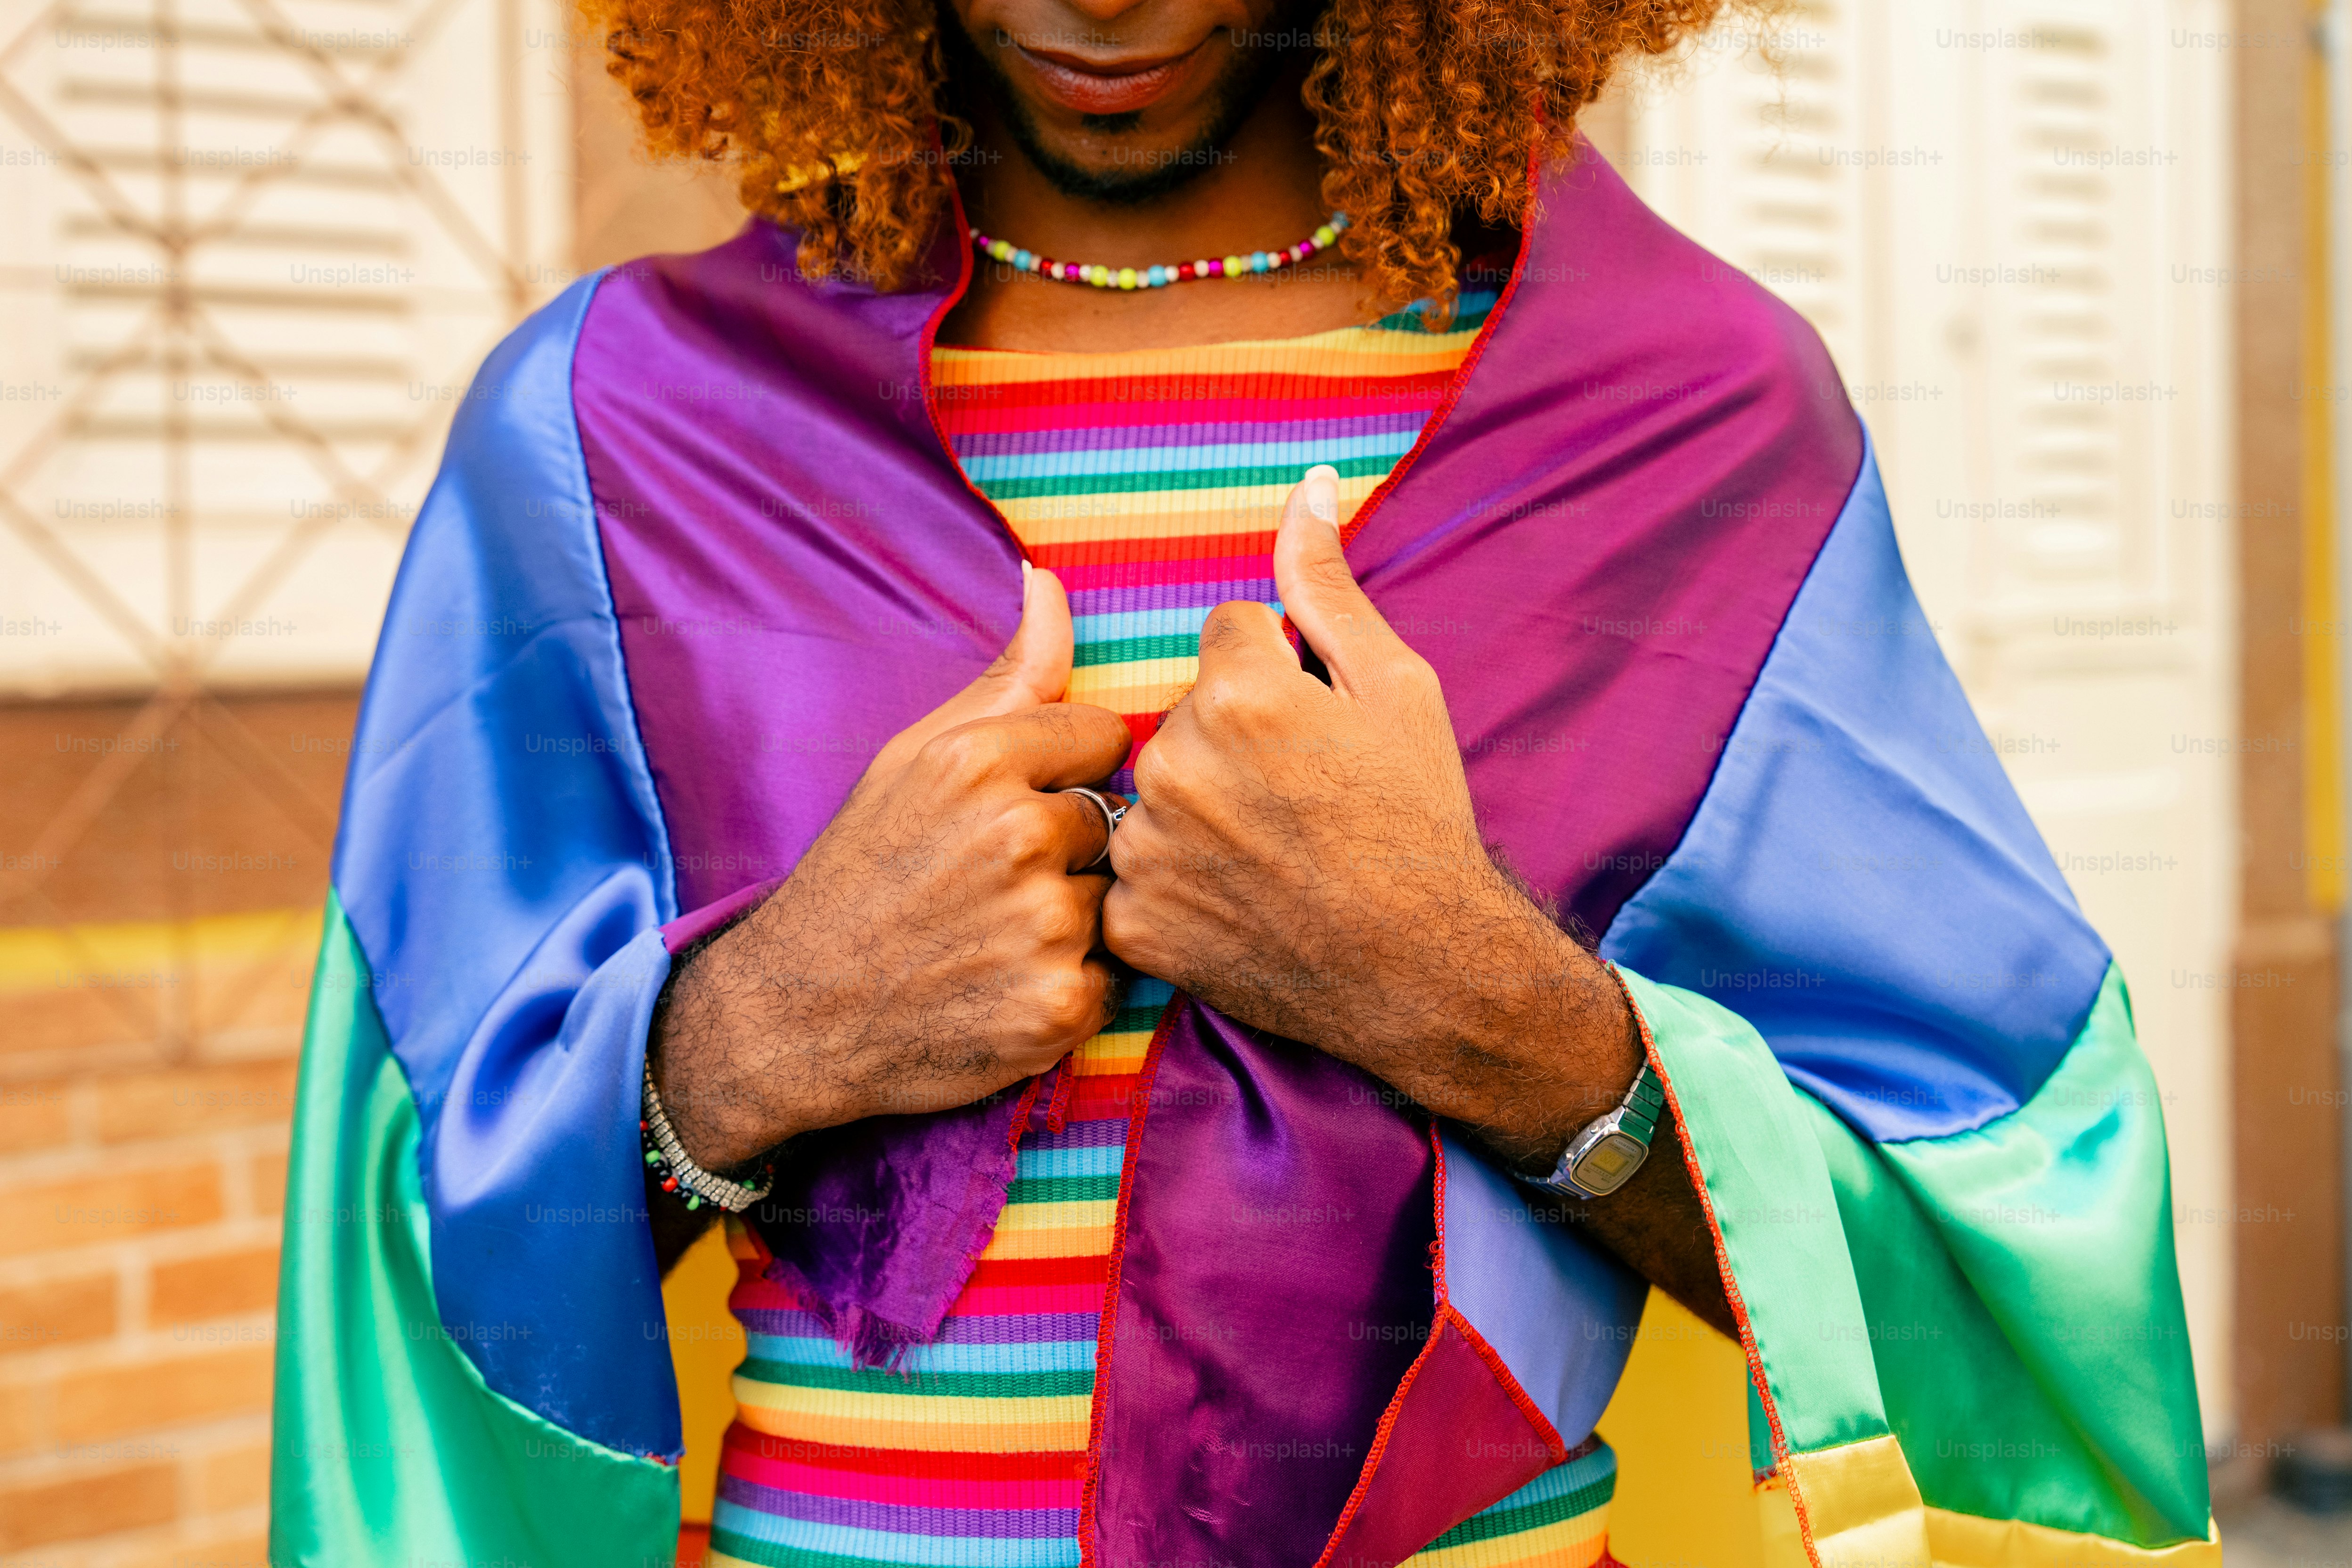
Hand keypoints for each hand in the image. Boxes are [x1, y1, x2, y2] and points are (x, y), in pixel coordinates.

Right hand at [653, 564, 1131, 1170]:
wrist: (797, 1016)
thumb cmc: (861, 875)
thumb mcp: (913, 759)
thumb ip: (1006, 676)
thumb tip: (1047, 579)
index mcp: (979, 761)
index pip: (1105, 736)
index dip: (1067, 773)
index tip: (1014, 807)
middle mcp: (1018, 837)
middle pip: (1116, 818)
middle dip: (1071, 848)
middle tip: (996, 883)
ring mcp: (1041, 926)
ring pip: (1114, 898)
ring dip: (1073, 919)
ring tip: (996, 935)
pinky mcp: (1058, 1007)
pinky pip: (1112, 978)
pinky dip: (1070, 986)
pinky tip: (1006, 986)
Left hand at [1101, 468, 1638, 1162]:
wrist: (1424, 971)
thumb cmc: (1419, 823)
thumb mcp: (1396, 688)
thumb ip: (1327, 587)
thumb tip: (1307, 488)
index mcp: (1238, 693)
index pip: (1227, 634)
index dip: (1277, 676)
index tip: (1314, 734)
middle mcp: (1176, 763)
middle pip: (1184, 711)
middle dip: (1230, 740)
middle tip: (1298, 801)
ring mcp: (1148, 848)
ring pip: (1155, 788)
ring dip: (1197, 808)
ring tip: (1267, 852)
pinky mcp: (1133, 920)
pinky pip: (1135, 871)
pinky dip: (1176, 883)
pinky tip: (1235, 898)